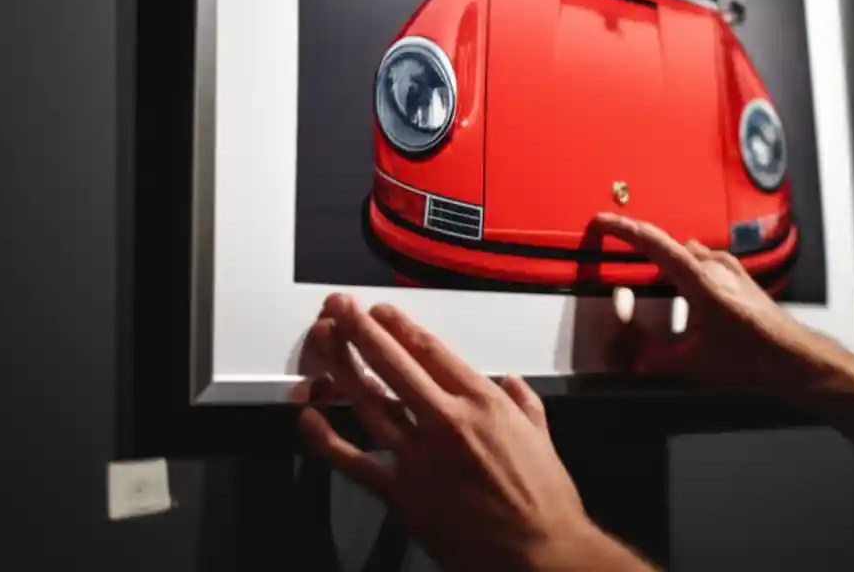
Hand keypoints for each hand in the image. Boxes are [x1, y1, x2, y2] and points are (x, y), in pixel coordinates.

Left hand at [298, 294, 653, 571]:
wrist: (540, 553)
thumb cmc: (545, 499)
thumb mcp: (542, 435)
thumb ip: (523, 401)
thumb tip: (511, 381)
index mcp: (483, 402)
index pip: (431, 350)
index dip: (399, 326)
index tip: (379, 312)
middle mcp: (447, 420)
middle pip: (392, 363)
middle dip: (359, 329)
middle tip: (337, 307)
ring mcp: (419, 457)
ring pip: (367, 401)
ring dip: (340, 367)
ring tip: (321, 341)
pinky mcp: (402, 494)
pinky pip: (353, 460)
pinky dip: (325, 438)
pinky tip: (308, 415)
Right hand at [592, 213, 853, 404]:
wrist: (793, 359)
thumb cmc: (753, 358)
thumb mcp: (692, 362)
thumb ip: (651, 356)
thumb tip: (625, 350)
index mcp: (700, 280)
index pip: (653, 243)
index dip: (622, 229)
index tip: (600, 221)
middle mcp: (715, 266)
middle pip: (667, 247)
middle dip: (642, 254)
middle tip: (621, 266)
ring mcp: (730, 268)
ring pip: (686, 255)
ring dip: (666, 267)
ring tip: (653, 292)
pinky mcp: (738, 275)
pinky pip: (703, 263)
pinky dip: (685, 274)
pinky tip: (684, 300)